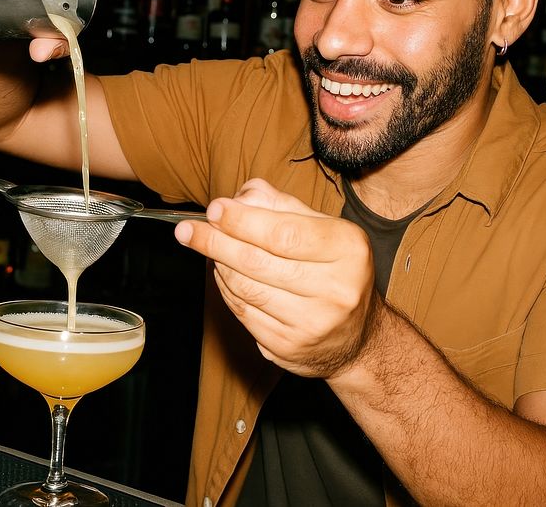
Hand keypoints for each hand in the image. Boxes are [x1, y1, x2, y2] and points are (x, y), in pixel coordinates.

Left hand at [175, 179, 377, 377]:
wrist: (357, 338)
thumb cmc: (335, 270)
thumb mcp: (324, 228)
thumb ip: (282, 206)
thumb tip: (239, 198)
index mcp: (348, 250)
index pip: (284, 233)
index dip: (242, 221)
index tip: (214, 209)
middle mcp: (336, 289)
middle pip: (258, 261)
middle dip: (216, 241)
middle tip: (188, 229)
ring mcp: (312, 323)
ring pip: (245, 288)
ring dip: (218, 263)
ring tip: (205, 245)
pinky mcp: (289, 347)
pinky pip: (243, 313)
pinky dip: (225, 289)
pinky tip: (221, 272)